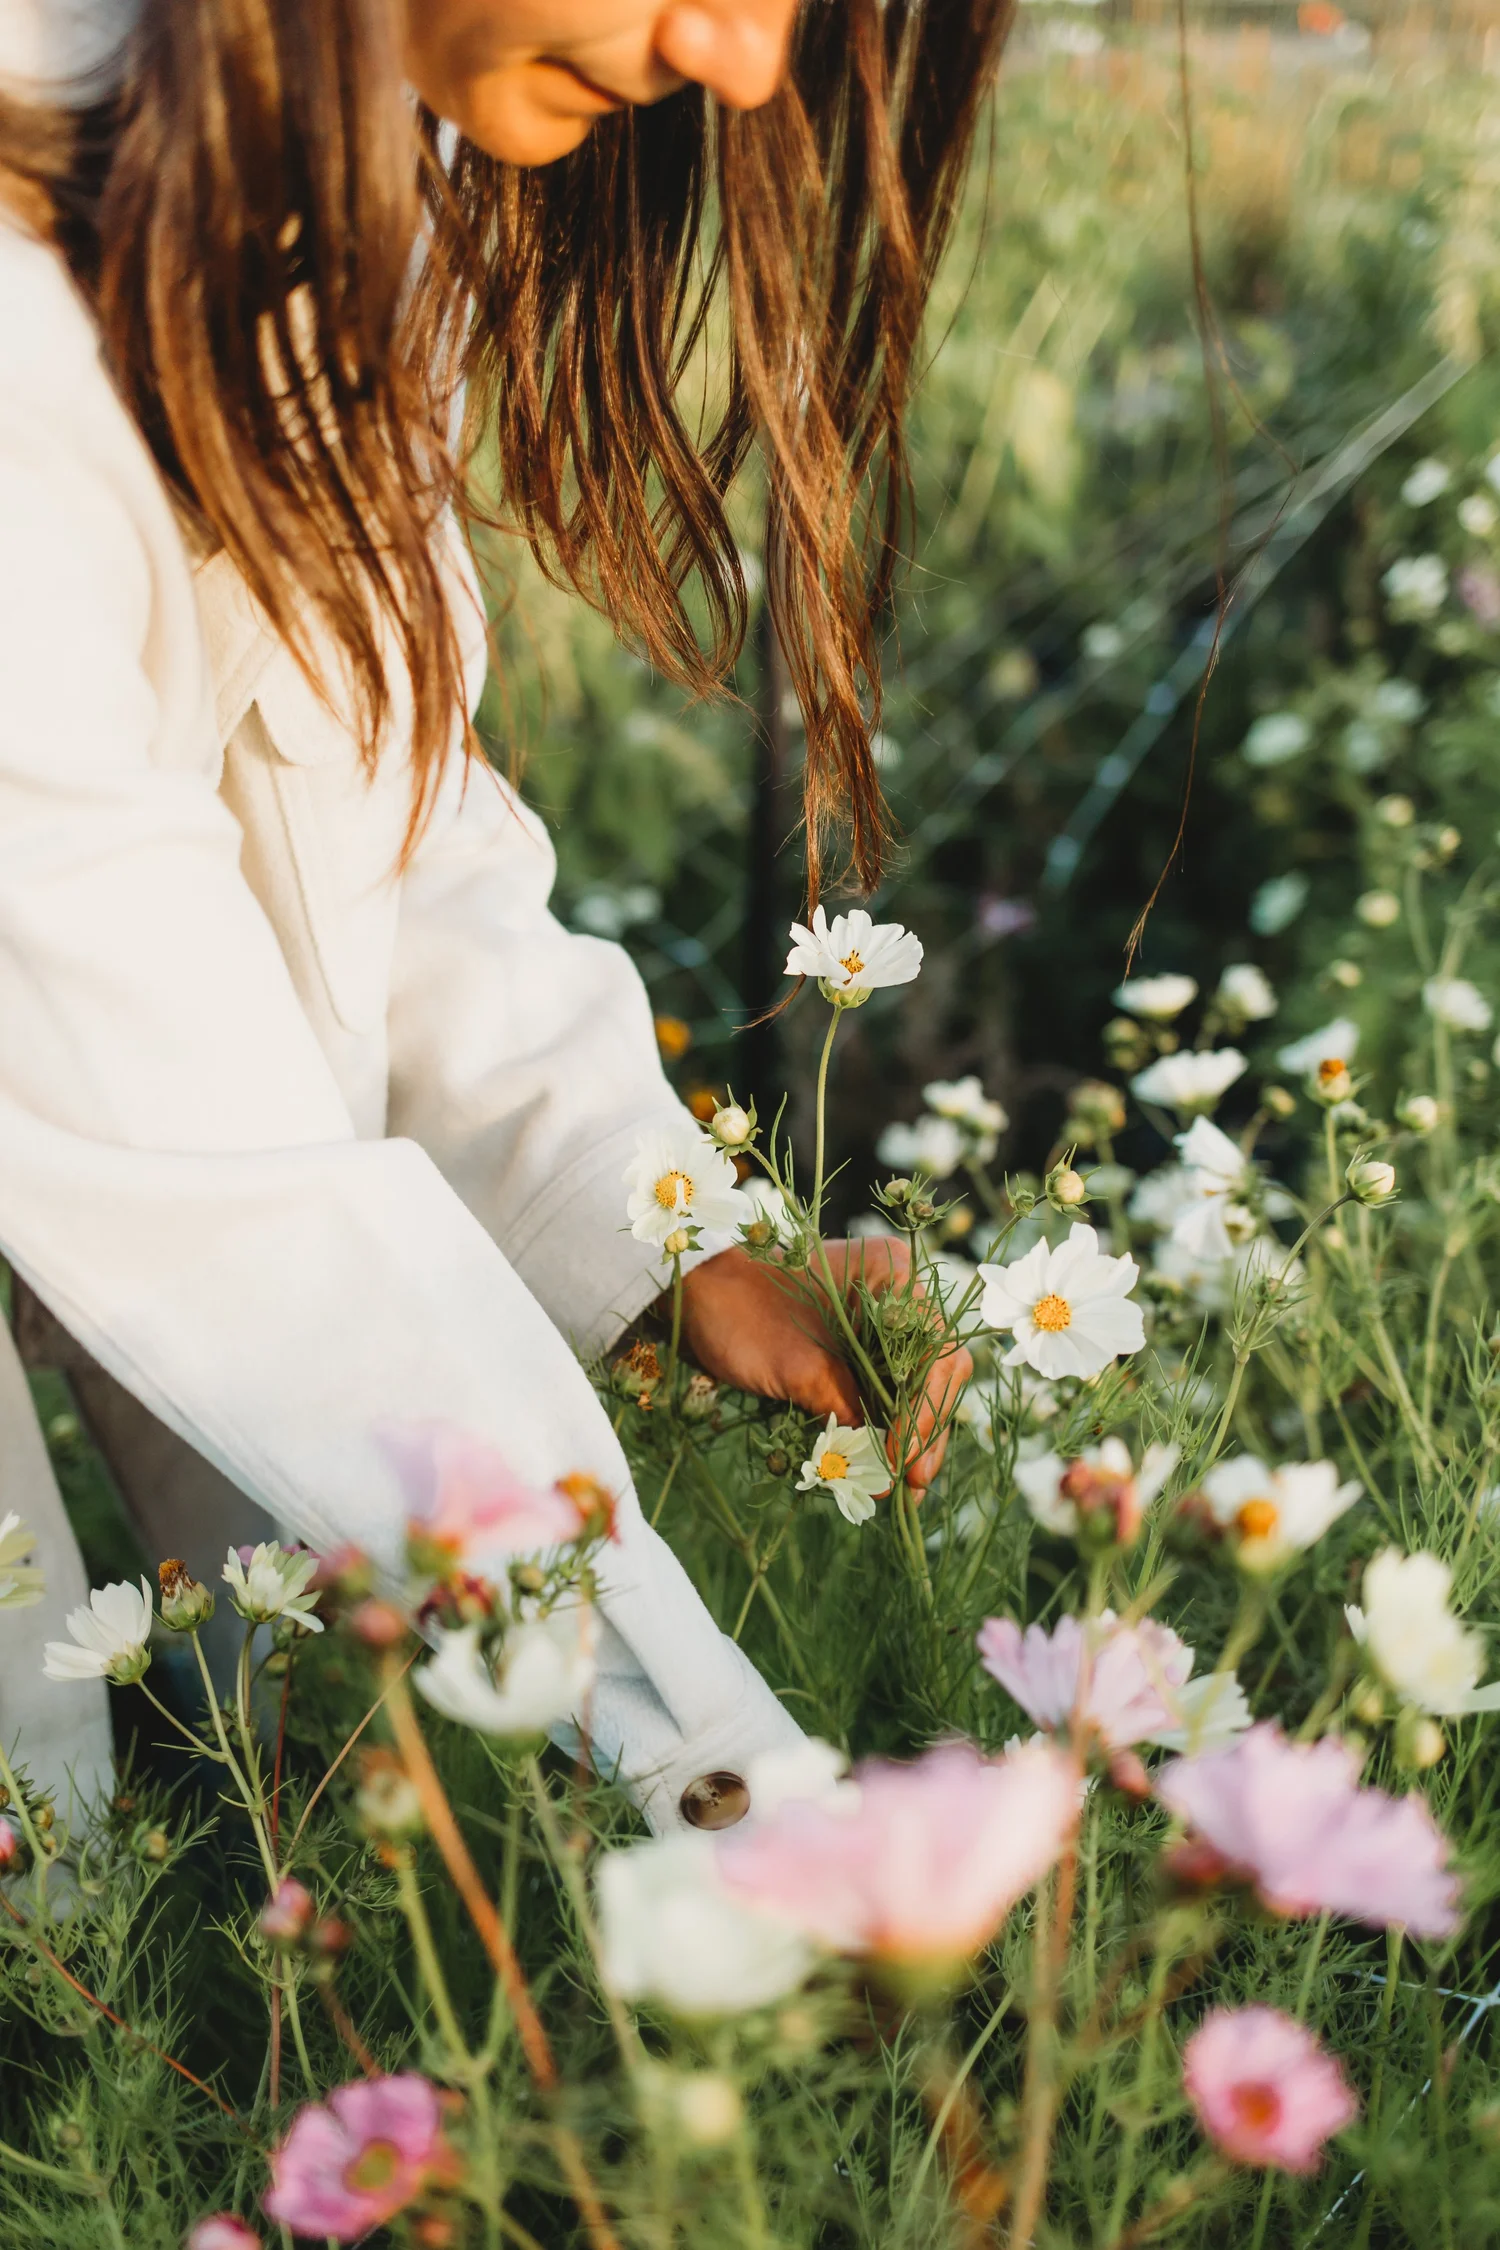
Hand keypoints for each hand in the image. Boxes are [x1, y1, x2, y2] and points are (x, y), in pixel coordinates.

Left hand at [675, 1240, 972, 1496]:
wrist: (690, 1292)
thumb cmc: (742, 1312)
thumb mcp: (798, 1367)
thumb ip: (847, 1417)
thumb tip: (885, 1477)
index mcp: (894, 1279)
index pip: (934, 1354)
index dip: (925, 1413)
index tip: (905, 1461)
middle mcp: (897, 1298)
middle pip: (933, 1372)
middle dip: (923, 1431)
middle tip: (913, 1486)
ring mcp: (877, 1323)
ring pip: (912, 1387)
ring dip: (907, 1436)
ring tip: (902, 1489)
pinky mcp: (855, 1348)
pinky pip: (883, 1390)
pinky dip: (883, 1428)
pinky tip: (880, 1466)